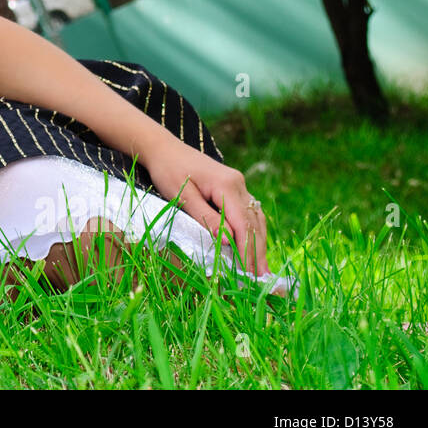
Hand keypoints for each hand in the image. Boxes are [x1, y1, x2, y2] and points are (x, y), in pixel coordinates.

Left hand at [139, 134, 268, 277]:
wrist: (164, 148)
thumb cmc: (168, 170)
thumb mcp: (182, 195)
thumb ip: (205, 217)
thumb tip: (227, 241)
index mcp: (226, 184)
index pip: (242, 223)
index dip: (248, 250)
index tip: (251, 273)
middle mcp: (238, 183)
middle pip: (253, 222)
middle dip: (258, 251)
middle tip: (262, 279)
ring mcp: (238, 184)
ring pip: (255, 218)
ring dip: (258, 243)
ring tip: (261, 269)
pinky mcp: (234, 187)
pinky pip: (248, 212)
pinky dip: (252, 231)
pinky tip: (253, 247)